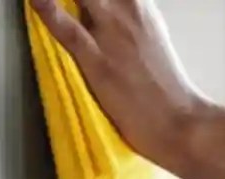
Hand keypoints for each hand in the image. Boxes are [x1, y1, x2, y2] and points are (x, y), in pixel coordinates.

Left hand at [29, 0, 207, 169]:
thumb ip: (128, 23)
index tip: (83, 0)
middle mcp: (128, 10)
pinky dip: (48, 10)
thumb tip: (107, 18)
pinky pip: (66, 28)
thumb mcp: (151, 40)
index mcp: (143, 7)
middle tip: (74, 3)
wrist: (177, 120)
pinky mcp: (97, 60)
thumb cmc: (165, 88)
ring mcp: (111, 33)